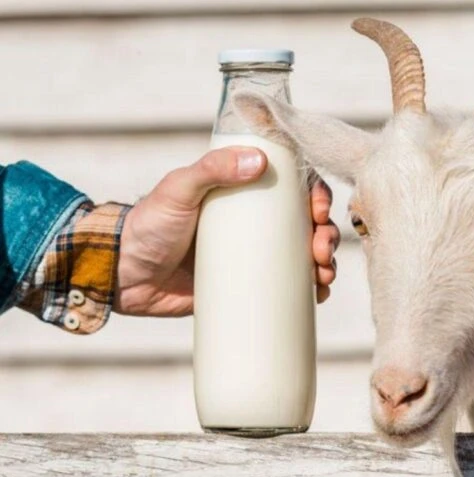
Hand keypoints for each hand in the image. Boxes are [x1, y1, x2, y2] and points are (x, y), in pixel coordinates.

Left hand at [115, 147, 340, 315]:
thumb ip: (212, 169)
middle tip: (321, 252)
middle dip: (326, 236)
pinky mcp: (249, 284)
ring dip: (325, 263)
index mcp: (244, 191)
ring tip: (323, 276)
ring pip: (306, 255)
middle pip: (308, 223)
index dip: (317, 196)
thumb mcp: (178, 189)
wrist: (123, 274)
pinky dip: (310, 289)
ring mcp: (255, 254)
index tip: (318, 210)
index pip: (294, 186)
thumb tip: (259, 161)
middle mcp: (256, 221)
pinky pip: (289, 286)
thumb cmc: (148, 225)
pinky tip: (319, 294)